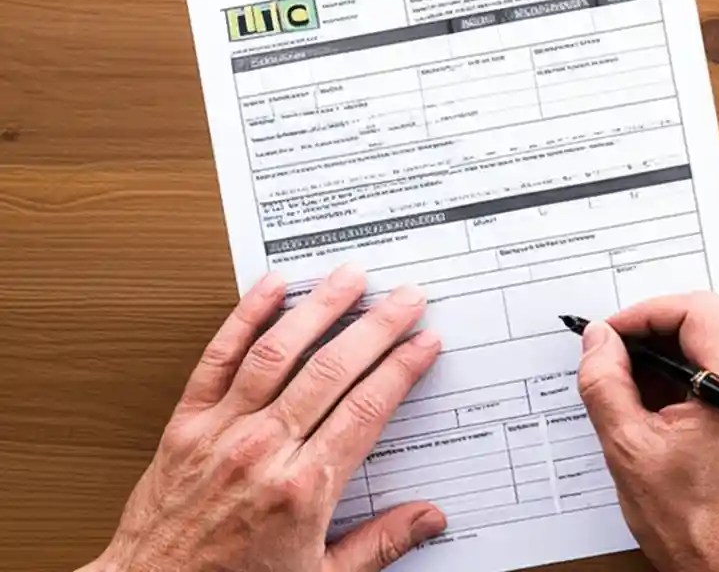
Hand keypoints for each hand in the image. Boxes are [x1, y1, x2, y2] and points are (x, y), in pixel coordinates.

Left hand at [82, 265, 445, 571]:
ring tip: (348, 277)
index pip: (366, 409)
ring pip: (279, 353)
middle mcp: (264, 451)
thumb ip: (381, 543)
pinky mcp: (186, 423)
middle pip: (332, 371)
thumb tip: (430, 519)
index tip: (425, 342)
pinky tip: (269, 288)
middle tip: (404, 298)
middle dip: (375, 327)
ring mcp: (222, 431)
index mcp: (303, 488)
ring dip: (318, 309)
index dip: (401, 369)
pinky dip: (244, 318)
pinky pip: (218, 359)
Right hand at [577, 293, 718, 571]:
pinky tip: (650, 412)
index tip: (610, 334)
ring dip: (661, 362)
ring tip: (626, 393)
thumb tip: (599, 342)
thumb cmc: (697, 528)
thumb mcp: (630, 448)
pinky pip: (716, 377)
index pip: (695, 309)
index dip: (644, 313)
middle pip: (703, 324)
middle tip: (611, 358)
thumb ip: (605, 384)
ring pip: (707, 350)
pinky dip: (678, 383)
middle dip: (649, 335)